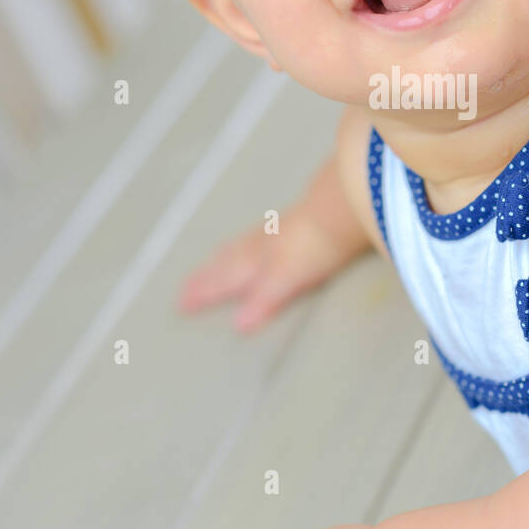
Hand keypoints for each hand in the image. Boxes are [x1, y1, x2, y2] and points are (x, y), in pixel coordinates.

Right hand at [176, 210, 346, 333]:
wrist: (344, 203)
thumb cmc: (320, 242)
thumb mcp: (288, 277)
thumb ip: (264, 299)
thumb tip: (238, 324)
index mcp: (259, 260)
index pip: (226, 279)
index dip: (206, 292)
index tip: (183, 303)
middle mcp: (263, 245)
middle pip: (229, 262)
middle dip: (207, 278)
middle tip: (185, 287)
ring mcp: (279, 230)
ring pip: (242, 245)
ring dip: (224, 257)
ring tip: (212, 262)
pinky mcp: (298, 218)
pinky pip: (262, 231)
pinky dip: (250, 239)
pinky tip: (257, 238)